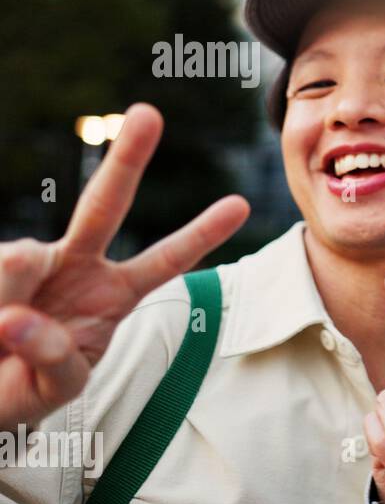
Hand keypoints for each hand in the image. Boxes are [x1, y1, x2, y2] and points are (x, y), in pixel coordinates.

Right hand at [0, 104, 249, 430]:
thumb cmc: (21, 389)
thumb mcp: (55, 388)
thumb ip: (54, 358)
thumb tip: (21, 318)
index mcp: (113, 294)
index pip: (165, 261)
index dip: (201, 234)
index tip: (241, 204)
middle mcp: (76, 265)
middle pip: (105, 204)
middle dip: (127, 159)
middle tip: (148, 113)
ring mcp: (30, 261)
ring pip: (21, 260)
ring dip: (10, 302)